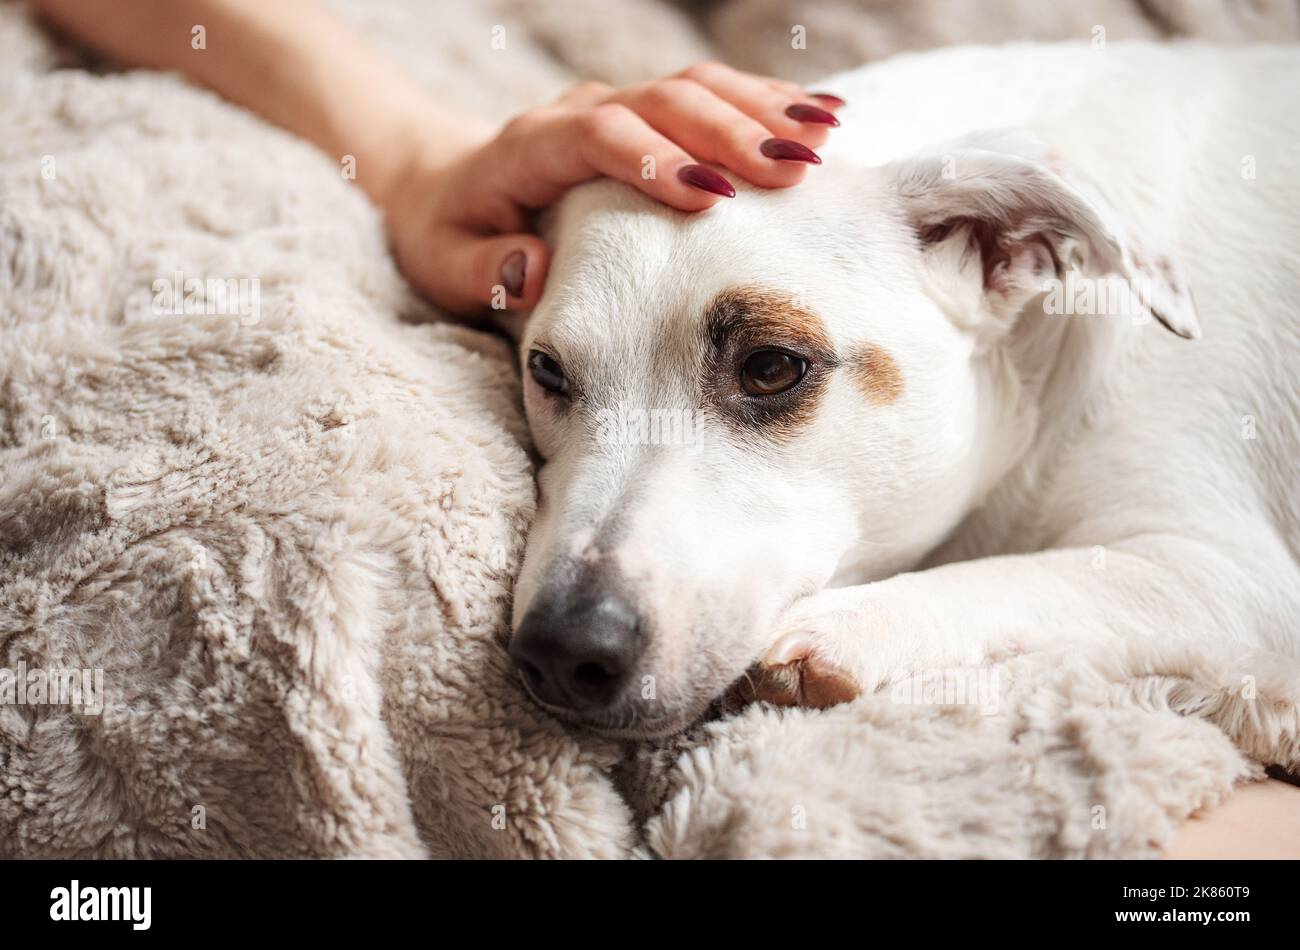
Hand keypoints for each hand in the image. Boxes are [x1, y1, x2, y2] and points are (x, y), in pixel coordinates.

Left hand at [379, 63, 845, 314]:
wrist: (449, 186)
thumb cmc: (450, 236)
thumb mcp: (446, 265)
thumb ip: (483, 271)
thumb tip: (531, 271)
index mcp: (530, 146)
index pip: (597, 136)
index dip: (653, 159)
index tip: (709, 197)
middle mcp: (579, 112)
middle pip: (661, 101)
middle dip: (729, 132)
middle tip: (791, 171)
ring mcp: (617, 105)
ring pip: (695, 88)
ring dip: (762, 110)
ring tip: (823, 141)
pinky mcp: (645, 114)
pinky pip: (710, 95)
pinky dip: (767, 104)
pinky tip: (822, 118)